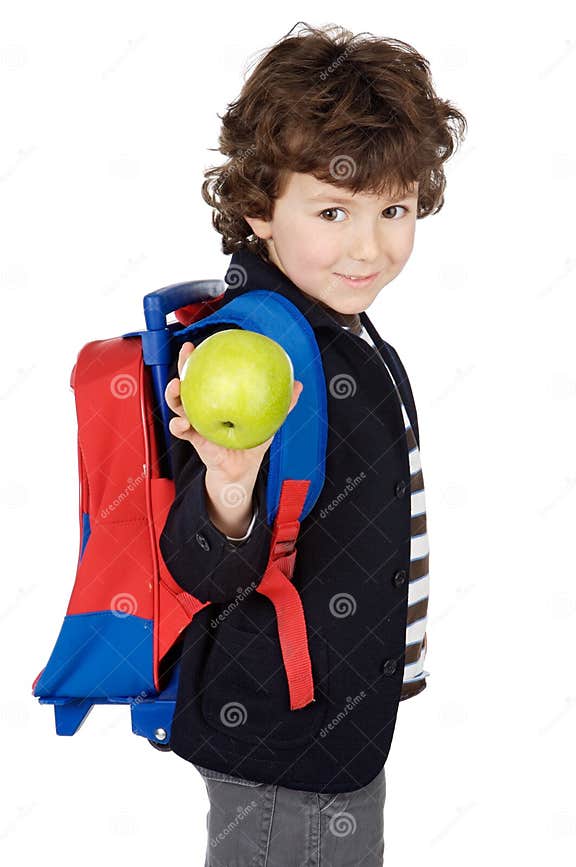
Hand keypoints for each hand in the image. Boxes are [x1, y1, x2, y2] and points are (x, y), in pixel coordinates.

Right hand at [164, 340, 303, 479]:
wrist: (240, 471)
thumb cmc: (251, 443)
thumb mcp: (267, 421)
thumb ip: (281, 405)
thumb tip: (298, 385)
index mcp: (217, 399)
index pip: (207, 374)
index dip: (203, 358)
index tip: (201, 343)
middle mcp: (203, 407)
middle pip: (188, 383)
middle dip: (183, 366)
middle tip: (186, 353)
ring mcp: (195, 422)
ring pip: (177, 404)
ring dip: (173, 394)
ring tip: (176, 387)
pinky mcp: (193, 438)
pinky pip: (180, 431)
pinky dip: (178, 425)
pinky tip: (182, 422)